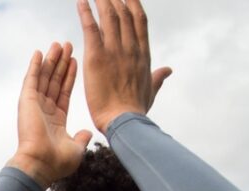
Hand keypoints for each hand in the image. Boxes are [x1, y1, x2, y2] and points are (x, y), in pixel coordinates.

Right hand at [7, 42, 92, 188]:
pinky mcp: (27, 101)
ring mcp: (35, 105)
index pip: (64, 92)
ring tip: (58, 44)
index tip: (75, 61)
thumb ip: (81, 138)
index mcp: (56, 120)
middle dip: (61, 64)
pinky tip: (39, 53)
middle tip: (67, 46)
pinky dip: (35, 66)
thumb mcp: (76, 150)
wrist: (40, 164)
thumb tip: (86, 133)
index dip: (69, 77)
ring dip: (51, 60)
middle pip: (54, 81)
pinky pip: (31, 79)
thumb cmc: (57, 162)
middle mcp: (45, 111)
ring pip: (44, 77)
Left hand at [76, 0, 171, 133]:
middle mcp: (131, 48)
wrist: (124, 121)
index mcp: (143, 55)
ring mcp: (115, 50)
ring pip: (109, 17)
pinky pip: (91, 28)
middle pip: (124, 14)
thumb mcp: (150, 91)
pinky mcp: (97, 57)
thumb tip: (168, 70)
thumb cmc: (135, 111)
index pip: (139, 22)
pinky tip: (80, 1)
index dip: (133, 5)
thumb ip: (158, 78)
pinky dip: (85, 13)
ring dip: (102, 1)